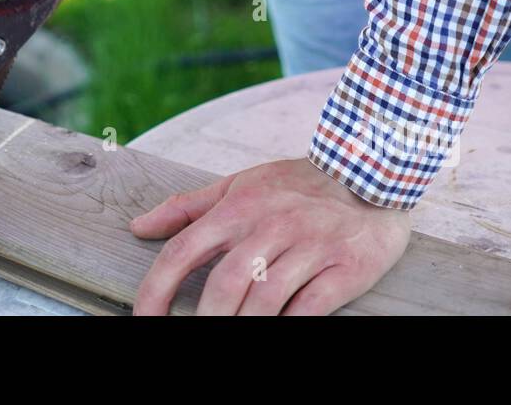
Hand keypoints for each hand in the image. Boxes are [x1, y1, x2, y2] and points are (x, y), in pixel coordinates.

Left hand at [130, 158, 410, 314]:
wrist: (371, 171)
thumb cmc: (297, 185)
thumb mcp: (239, 185)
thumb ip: (187, 207)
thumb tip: (138, 227)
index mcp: (238, 207)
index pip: (184, 250)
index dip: (156, 289)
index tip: (143, 318)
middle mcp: (271, 225)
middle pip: (225, 284)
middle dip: (204, 320)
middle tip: (191, 337)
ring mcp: (309, 247)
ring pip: (265, 300)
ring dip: (243, 327)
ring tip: (229, 340)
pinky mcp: (345, 268)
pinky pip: (311, 307)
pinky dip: (290, 325)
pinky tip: (276, 331)